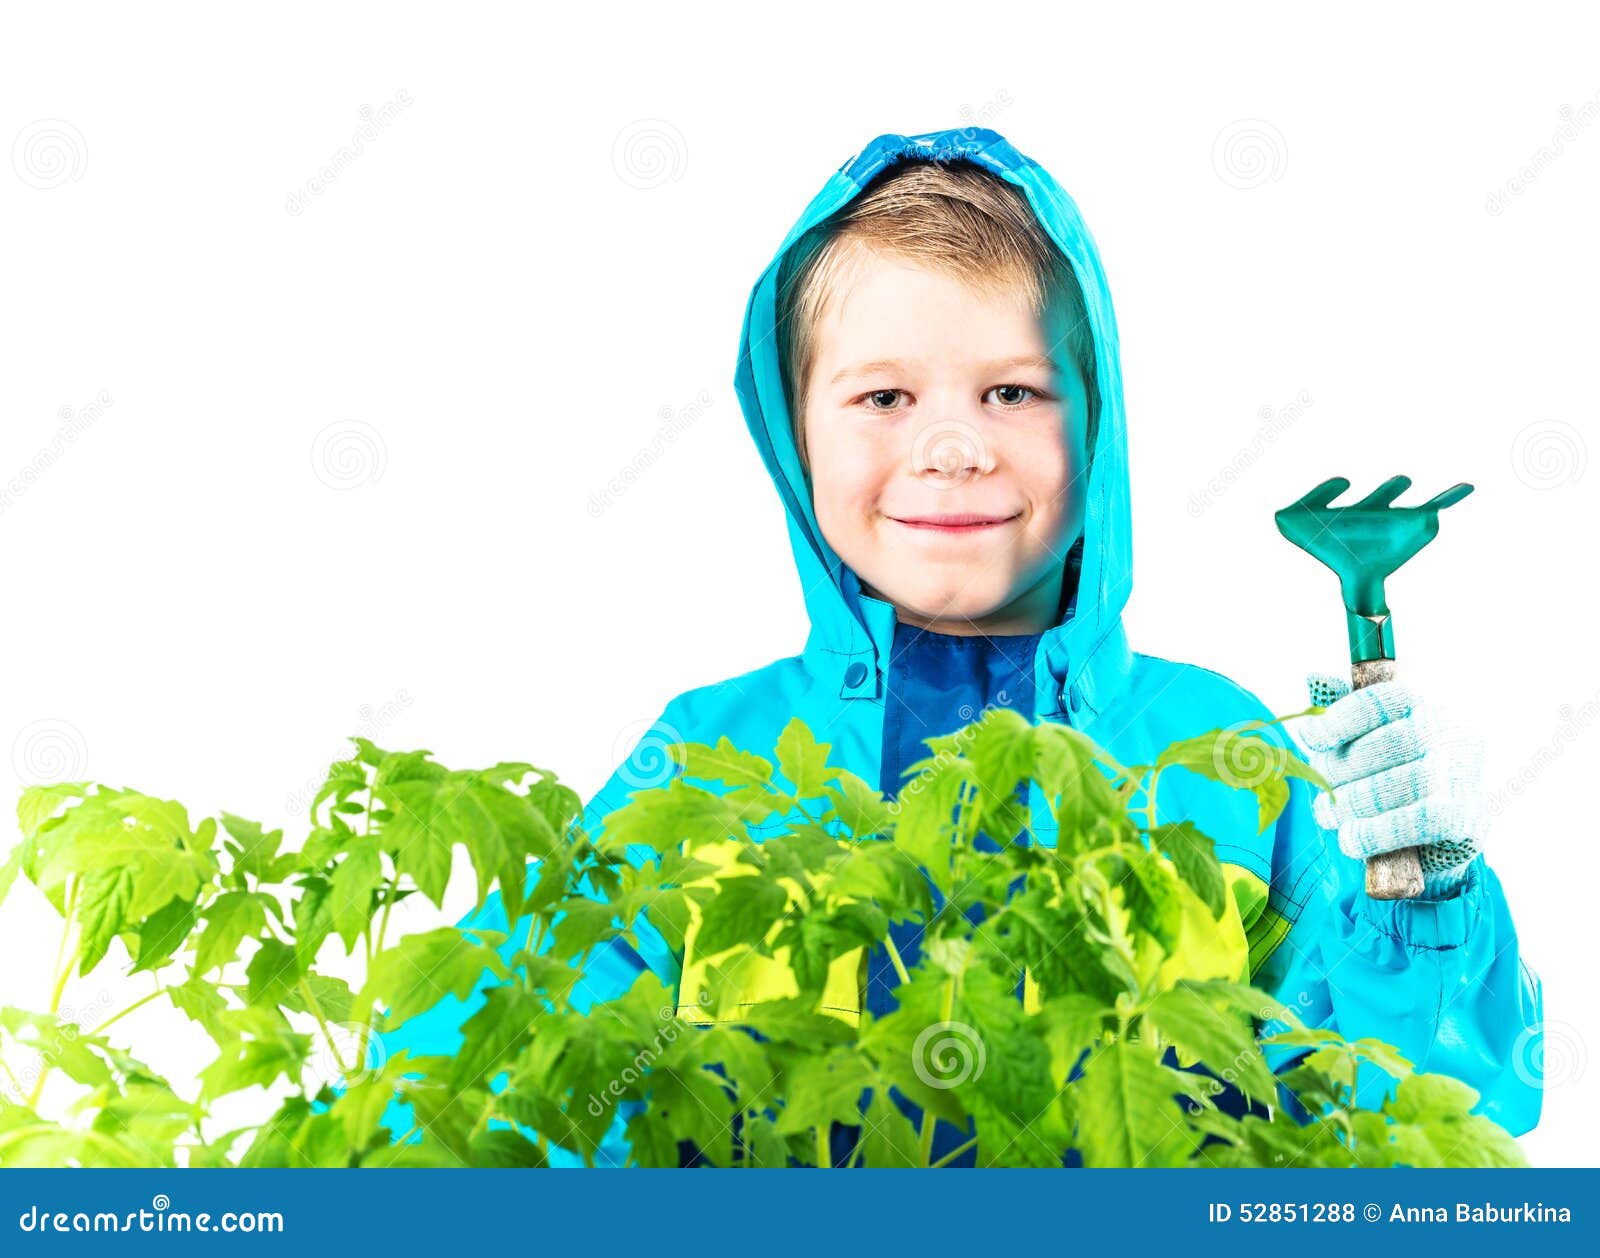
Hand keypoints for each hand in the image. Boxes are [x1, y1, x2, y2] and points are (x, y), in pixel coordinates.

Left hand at [1298, 672, 1485, 897]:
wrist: (1443, 835)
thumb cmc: (1396, 776)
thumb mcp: (1372, 740)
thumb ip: (1346, 713)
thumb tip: (1313, 677)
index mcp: (1422, 705)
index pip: (1376, 701)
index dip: (1337, 720)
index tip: (1310, 738)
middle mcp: (1449, 731)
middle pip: (1382, 746)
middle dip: (1338, 772)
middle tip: (1320, 791)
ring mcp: (1463, 773)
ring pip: (1394, 785)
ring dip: (1349, 805)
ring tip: (1328, 815)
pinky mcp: (1468, 816)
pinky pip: (1417, 822)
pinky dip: (1376, 832)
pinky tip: (1351, 839)